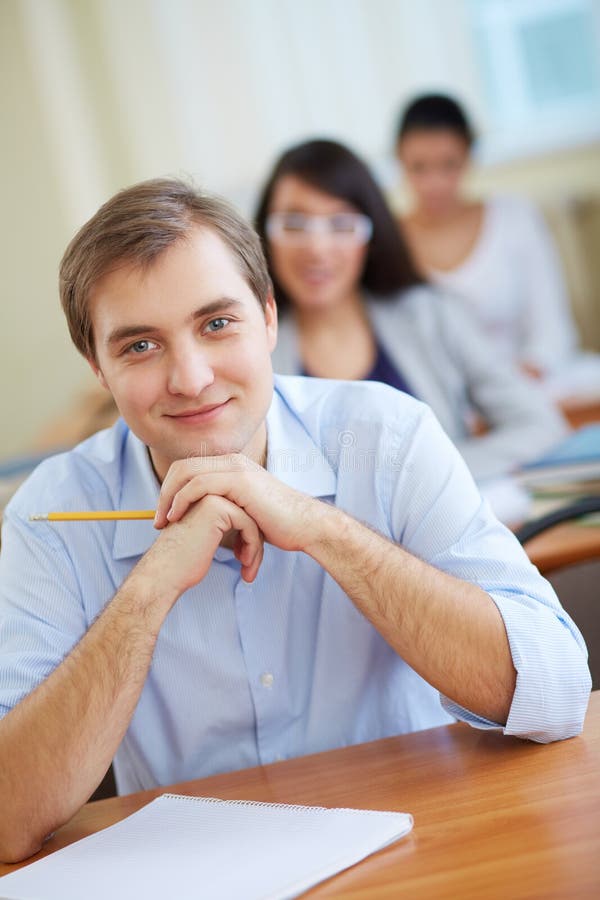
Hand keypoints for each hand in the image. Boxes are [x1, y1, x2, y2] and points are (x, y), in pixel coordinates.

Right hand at [145, 493, 262, 595]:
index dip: (248, 537)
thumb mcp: (207, 537)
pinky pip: (249, 524)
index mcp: (204, 496)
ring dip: (255, 547)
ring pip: (252, 519)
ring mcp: (211, 496)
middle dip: (254, 541)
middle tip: (249, 565)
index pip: (241, 512)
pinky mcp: (217, 507)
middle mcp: (207, 491)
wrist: (164, 575)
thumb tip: (255, 530)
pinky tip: (244, 563)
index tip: (246, 559)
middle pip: (248, 513)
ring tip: (248, 568)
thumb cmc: (183, 563)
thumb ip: (224, 526)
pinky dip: (252, 546)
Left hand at [154, 454, 321, 553]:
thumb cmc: (278, 524)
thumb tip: (205, 519)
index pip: (189, 468)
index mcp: (232, 466)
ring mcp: (236, 468)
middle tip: (157, 520)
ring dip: (168, 498)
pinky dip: (182, 500)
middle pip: (182, 467)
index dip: (171, 489)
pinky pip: (199, 484)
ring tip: (163, 522)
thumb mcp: (245, 511)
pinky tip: (178, 517)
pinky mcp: (239, 481)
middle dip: (164, 493)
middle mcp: (232, 461)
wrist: (304, 526)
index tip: (164, 515)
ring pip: (186, 473)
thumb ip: (225, 507)